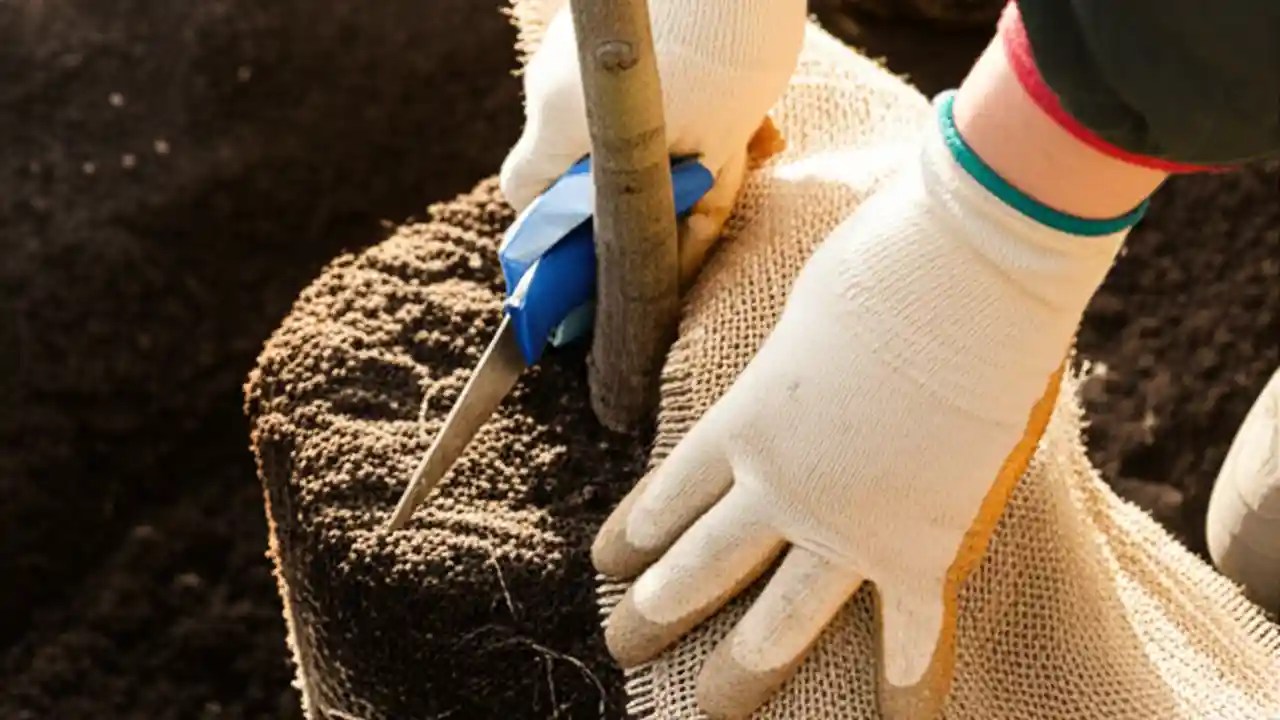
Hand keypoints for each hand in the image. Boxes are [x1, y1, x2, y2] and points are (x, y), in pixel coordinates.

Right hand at [499, 0, 803, 284]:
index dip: (555, 226)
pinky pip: (623, 77)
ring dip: (654, 136)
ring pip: (604, 114)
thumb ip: (692, 215)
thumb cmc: (724, 55)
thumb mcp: (718, 152)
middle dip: (627, 178)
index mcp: (560, 122)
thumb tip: (679, 274)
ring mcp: (573, 44)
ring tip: (731, 134)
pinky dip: (663, 94)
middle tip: (691, 186)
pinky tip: (723, 91)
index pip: (523, 192)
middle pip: (570, 153)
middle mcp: (551, 81)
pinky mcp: (602, 20)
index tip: (599, 238)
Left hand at [591, 98, 1132, 718]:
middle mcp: (780, 488)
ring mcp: (848, 528)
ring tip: (703, 712)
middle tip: (623, 644)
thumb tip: (816, 340)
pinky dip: (910, 688)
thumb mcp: (809, 300)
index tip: (608, 562)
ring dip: (739, 675)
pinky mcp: (924, 548)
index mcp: (745, 423)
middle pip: (700, 566)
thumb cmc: (888, 260)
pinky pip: (913, 638)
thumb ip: (801, 350)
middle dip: (657, 611)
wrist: (967, 275)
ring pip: (778, 623)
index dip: (635, 531)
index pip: (670, 493)